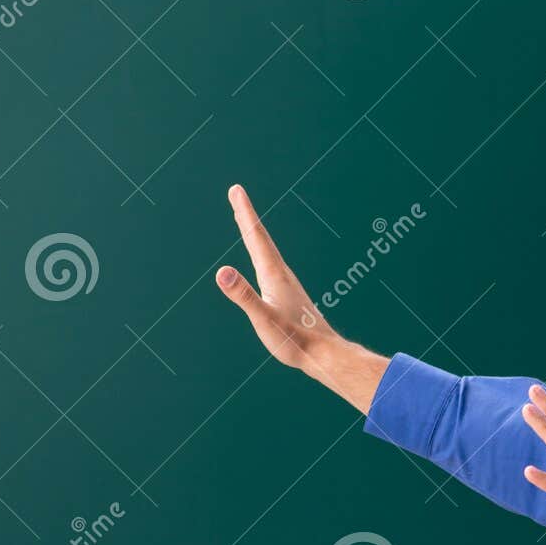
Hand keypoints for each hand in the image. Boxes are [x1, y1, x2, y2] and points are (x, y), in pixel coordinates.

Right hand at [214, 184, 389, 413]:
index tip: (236, 190)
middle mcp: (282, 274)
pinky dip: (262, 255)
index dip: (245, 213)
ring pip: (267, 252)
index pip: (255, 237)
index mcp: (274, 275)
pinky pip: (271, 266)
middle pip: (261, 239)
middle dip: (247, 216)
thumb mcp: (263, 319)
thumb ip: (244, 296)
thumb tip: (222, 272)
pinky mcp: (290, 296)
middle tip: (237, 194)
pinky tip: (264, 263)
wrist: (323, 354)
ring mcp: (287, 285)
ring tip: (246, 223)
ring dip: (255, 234)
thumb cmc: (293, 340)